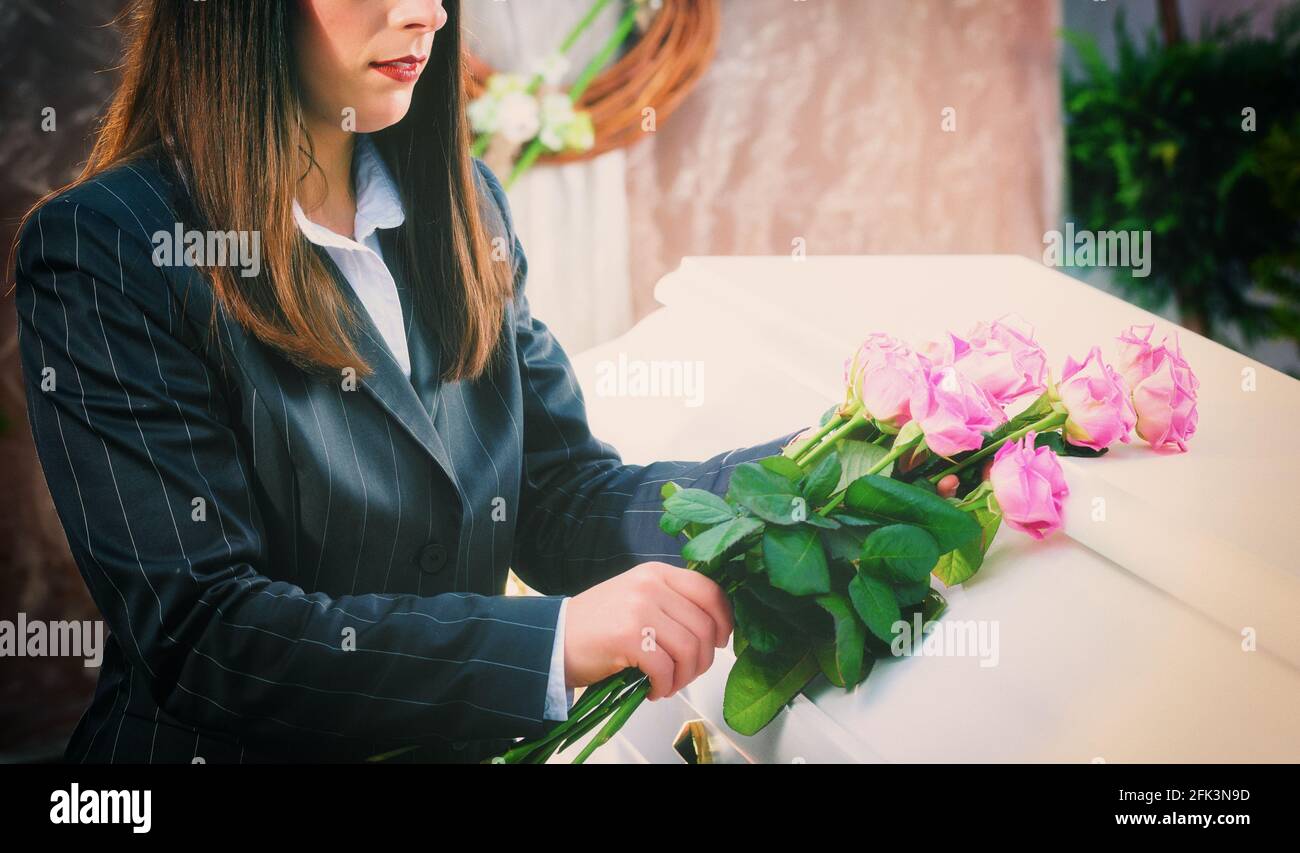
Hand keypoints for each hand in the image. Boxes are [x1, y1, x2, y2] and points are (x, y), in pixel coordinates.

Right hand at [563, 561, 732, 700]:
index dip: (724, 621)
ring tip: (668, 683)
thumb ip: (672, 603)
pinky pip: (666, 668)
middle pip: (704, 627)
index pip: (710, 591)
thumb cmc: (597, 624)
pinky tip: (652, 689)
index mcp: (657, 573)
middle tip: (685, 674)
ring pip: (690, 649)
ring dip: (684, 677)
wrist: (553, 637)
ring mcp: (639, 609)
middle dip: (702, 661)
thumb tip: (714, 630)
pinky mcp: (628, 636)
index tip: (720, 642)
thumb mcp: (638, 598)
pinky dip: (665, 686)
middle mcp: (651, 585)